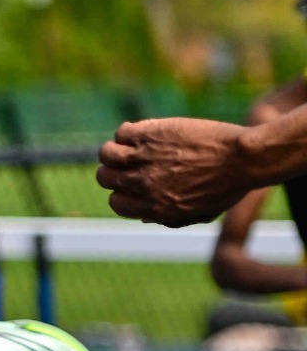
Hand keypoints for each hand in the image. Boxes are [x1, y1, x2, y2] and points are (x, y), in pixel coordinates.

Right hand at [97, 118, 251, 225]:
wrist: (246, 159)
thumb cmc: (229, 187)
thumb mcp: (200, 214)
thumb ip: (169, 219)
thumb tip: (141, 216)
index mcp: (154, 208)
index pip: (115, 203)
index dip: (122, 192)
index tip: (134, 183)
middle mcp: (144, 185)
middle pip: (104, 177)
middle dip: (115, 171)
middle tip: (131, 162)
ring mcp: (145, 158)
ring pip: (106, 153)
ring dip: (116, 149)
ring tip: (133, 145)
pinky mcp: (151, 135)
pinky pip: (122, 132)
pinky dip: (129, 131)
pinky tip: (146, 132)